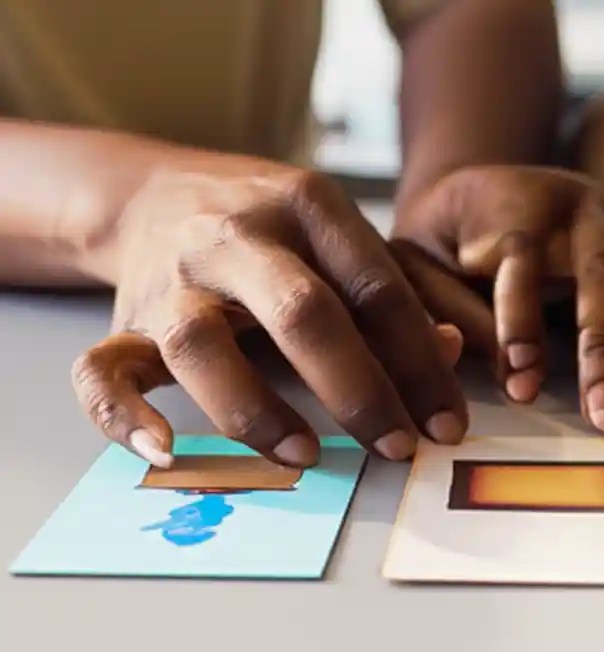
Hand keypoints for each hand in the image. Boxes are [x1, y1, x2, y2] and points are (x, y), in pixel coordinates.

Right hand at [72, 160, 467, 468]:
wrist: (156, 193)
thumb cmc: (275, 231)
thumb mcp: (339, 238)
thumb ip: (392, 291)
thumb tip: (451, 349)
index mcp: (307, 208)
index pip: (377, 288)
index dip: (420, 361)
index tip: (446, 423)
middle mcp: (236, 238)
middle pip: (301, 313)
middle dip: (358, 390)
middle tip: (397, 446)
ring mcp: (174, 279)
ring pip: (200, 345)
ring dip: (256, 410)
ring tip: (305, 454)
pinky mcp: (124, 320)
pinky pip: (101, 371)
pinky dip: (123, 417)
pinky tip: (166, 454)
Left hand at [391, 166, 603, 432]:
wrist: (487, 190)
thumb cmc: (444, 235)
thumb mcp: (417, 260)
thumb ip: (441, 306)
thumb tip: (476, 357)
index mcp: (518, 200)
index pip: (524, 256)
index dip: (522, 319)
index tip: (519, 381)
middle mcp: (582, 206)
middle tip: (603, 413)